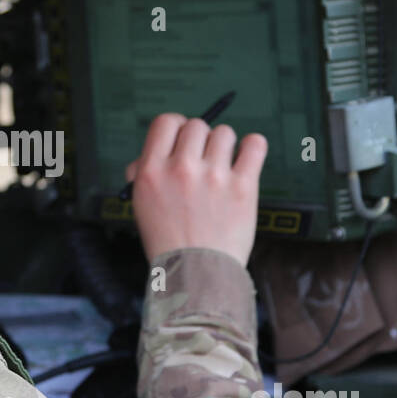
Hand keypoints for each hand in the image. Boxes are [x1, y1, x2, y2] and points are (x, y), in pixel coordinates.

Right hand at [124, 114, 266, 265]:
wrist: (195, 276)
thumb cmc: (168, 243)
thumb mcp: (141, 206)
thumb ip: (144, 174)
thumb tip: (150, 155)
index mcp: (151, 171)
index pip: (166, 121)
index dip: (177, 127)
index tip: (183, 141)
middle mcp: (181, 169)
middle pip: (197, 126)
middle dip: (201, 140)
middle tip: (204, 160)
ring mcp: (213, 177)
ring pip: (225, 133)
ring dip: (225, 146)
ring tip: (224, 168)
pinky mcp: (242, 187)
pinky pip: (255, 145)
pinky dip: (253, 147)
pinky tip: (247, 158)